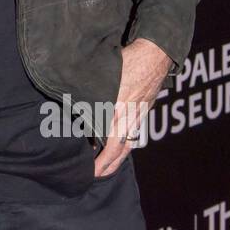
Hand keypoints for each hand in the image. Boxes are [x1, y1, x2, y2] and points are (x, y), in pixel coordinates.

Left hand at [93, 37, 170, 177]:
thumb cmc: (127, 60)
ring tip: (104, 168)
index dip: (100, 158)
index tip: (88, 166)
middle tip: (93, 174)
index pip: (108, 143)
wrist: (154, 55)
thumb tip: (75, 104)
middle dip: (106, 166)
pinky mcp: (142, 111)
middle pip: (118, 150)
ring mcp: (137, 115)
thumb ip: (92, 94)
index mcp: (116, 108)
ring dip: (116, 159)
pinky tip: (116, 150)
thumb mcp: (104, 76)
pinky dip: (124, 146)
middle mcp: (127, 116)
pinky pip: (132, 134)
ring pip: (127, 144)